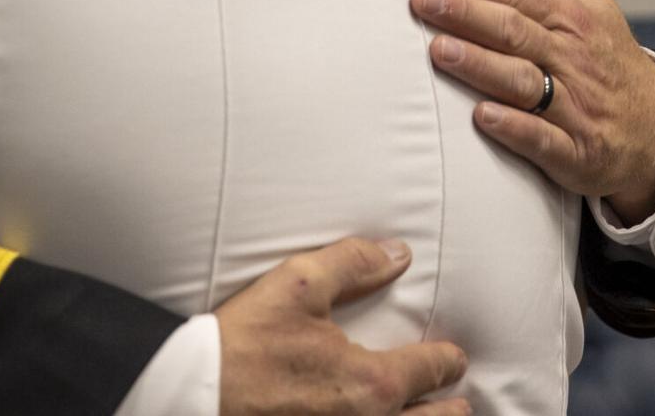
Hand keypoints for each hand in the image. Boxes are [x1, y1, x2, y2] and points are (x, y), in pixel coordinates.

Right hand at [215, 238, 468, 414]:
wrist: (197, 394)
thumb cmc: (245, 343)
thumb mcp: (297, 284)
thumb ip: (353, 263)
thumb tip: (398, 253)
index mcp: (373, 382)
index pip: (432, 370)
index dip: (448, 359)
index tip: (453, 356)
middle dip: (452, 409)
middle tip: (456, 401)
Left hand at [410, 0, 654, 222]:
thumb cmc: (607, 56)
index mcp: (572, 18)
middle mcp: (572, 59)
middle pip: (514, 31)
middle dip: (466, 14)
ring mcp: (575, 107)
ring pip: (523, 82)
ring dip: (481, 66)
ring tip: (440, 50)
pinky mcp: (575, 152)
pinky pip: (544, 140)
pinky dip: (515, 129)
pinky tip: (482, 116)